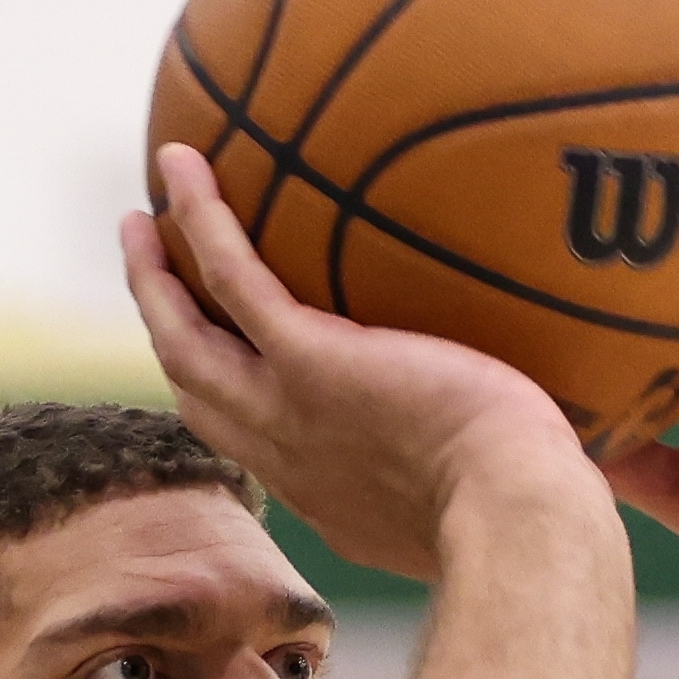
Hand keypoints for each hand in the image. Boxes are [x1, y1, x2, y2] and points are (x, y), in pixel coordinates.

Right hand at [121, 147, 613, 583]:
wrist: (520, 516)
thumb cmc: (537, 513)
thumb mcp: (500, 489)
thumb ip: (490, 454)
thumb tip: (538, 423)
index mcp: (328, 491)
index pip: (260, 441)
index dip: (232, 398)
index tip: (230, 359)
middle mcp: (291, 457)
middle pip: (200, 394)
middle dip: (169, 334)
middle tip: (153, 275)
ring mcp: (288, 410)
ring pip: (187, 341)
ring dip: (154, 278)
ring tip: (140, 218)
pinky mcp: (308, 362)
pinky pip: (231, 275)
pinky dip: (199, 217)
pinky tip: (183, 161)